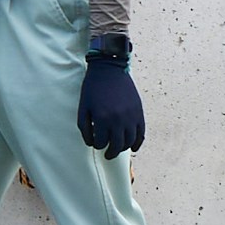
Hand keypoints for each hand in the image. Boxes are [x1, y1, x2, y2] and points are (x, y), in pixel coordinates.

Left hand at [78, 35, 144, 155]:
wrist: (109, 69)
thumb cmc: (93, 88)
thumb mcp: (83, 106)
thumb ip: (84, 127)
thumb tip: (90, 143)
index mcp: (102, 118)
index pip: (100, 142)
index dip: (97, 145)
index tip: (96, 143)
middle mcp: (118, 120)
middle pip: (116, 145)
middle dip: (110, 152)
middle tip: (107, 154)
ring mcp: (130, 117)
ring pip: (129, 141)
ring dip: (123, 148)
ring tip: (117, 149)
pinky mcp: (139, 113)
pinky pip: (141, 134)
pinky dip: (137, 143)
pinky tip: (133, 148)